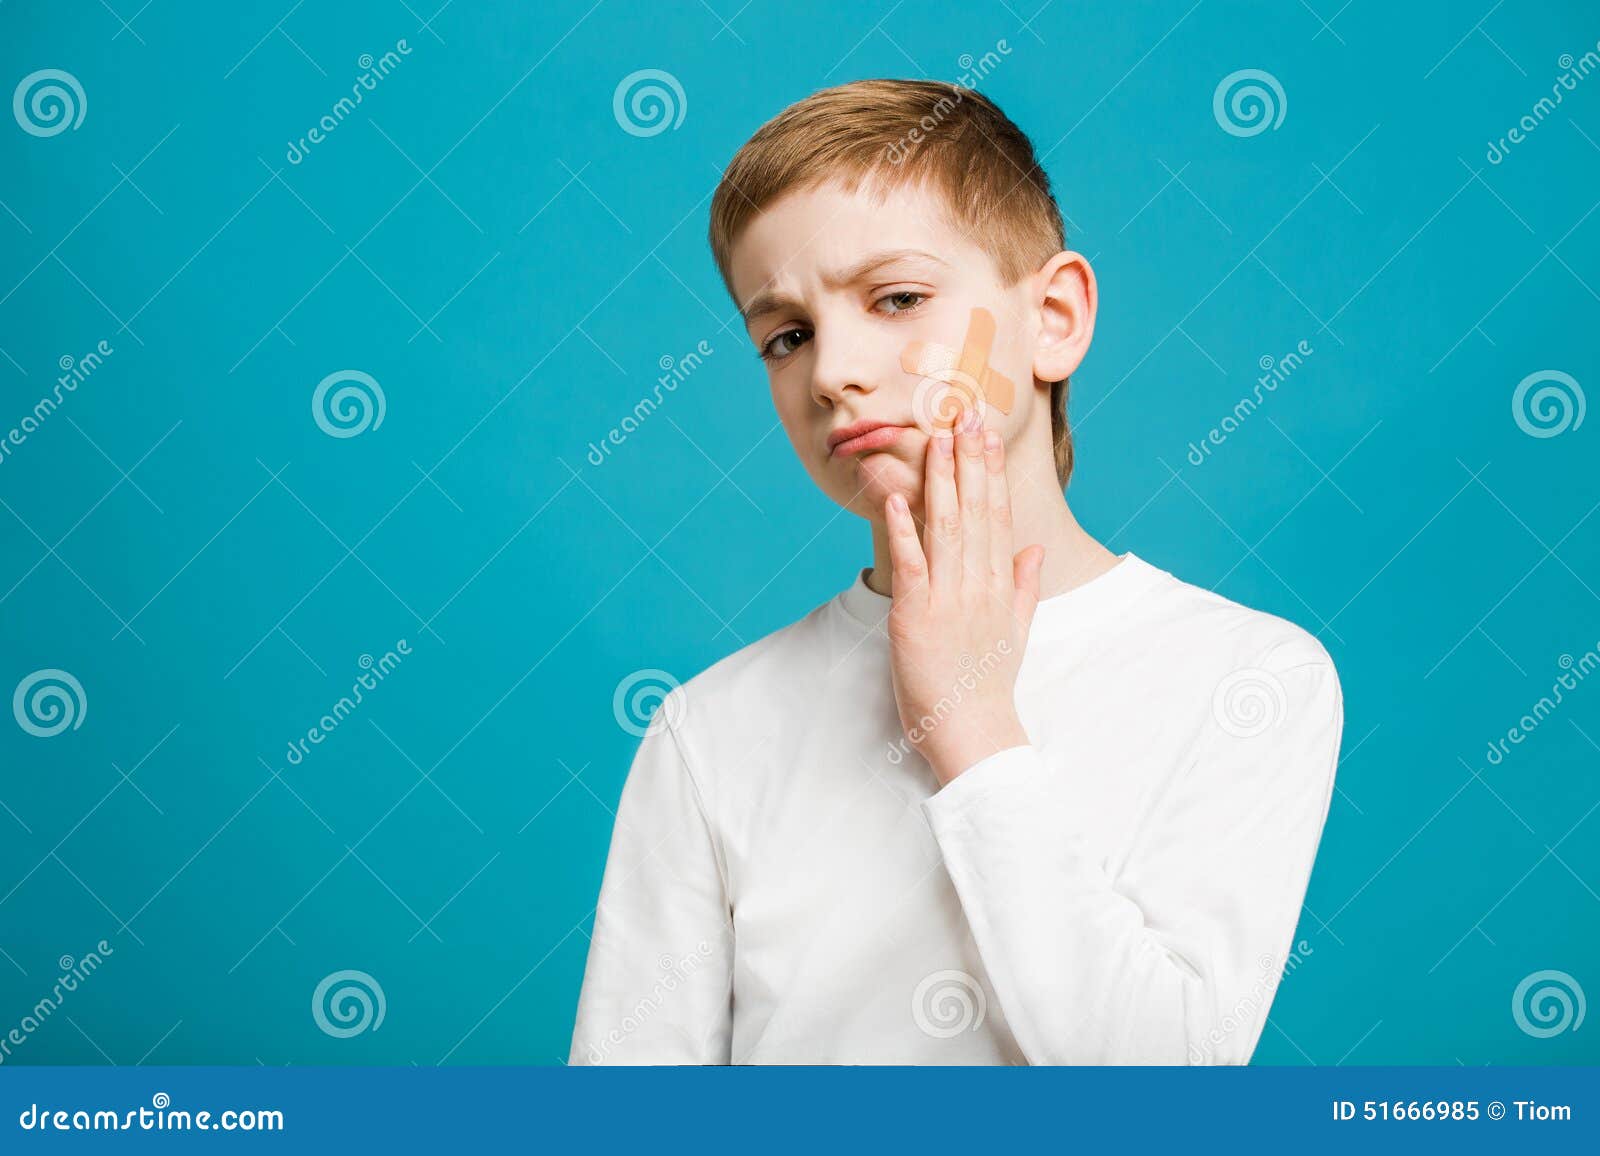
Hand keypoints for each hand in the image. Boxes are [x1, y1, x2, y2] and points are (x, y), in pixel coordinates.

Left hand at [883, 408, 1045, 785]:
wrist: (975, 733)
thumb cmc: (989, 686)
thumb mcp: (1016, 632)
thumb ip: (1026, 587)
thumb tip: (1036, 550)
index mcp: (1000, 585)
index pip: (997, 515)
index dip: (990, 471)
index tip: (986, 434)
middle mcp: (978, 585)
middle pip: (975, 510)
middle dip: (968, 460)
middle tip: (964, 414)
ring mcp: (949, 599)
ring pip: (946, 527)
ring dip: (941, 480)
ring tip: (937, 439)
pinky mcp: (917, 617)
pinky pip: (910, 564)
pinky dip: (903, 528)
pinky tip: (897, 495)